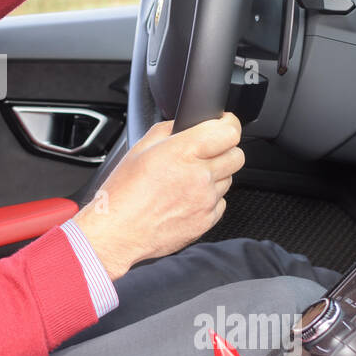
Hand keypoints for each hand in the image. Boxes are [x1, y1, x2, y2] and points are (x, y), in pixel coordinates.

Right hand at [72, 113, 244, 279]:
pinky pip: (220, 202)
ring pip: (228, 179)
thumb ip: (169, 131)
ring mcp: (206, 200)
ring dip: (215, 176)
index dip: (229, 124)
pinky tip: (186, 199)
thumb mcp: (140, 148)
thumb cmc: (123, 192)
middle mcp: (200, 175)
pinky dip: (208, 199)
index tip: (224, 125)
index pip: (230, 131)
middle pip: (237, 155)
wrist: (118, 231)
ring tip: (187, 181)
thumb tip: (186, 125)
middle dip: (224, 150)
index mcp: (184, 152)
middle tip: (205, 153)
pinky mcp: (207, 220)